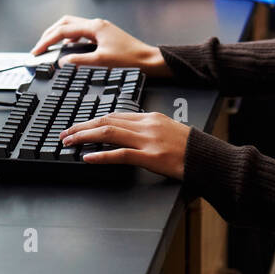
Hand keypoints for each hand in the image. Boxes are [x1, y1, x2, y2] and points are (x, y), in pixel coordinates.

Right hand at [31, 15, 170, 76]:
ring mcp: (100, 29)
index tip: (37, 51)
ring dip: (59, 34)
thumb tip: (62, 61)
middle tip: (39, 46)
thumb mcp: (101, 61)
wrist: (148, 60)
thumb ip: (79, 60)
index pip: (63, 30)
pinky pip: (81, 32)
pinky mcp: (104, 35)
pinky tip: (68, 48)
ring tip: (50, 46)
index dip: (47, 40)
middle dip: (50, 33)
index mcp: (94, 27)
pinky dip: (70, 38)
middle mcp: (96, 24)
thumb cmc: (130, 60)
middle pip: (65, 22)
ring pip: (73, 26)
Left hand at [59, 112, 190, 179]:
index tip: (79, 125)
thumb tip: (130, 133)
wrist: (208, 158)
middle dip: (82, 126)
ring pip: (109, 133)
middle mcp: (147, 125)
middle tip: (65, 133)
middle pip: (107, 120)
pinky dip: (101, 155)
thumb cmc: (191, 148)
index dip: (93, 119)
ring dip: (85, 137)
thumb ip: (149, 129)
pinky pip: (120, 154)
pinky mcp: (151, 157)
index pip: (115, 114)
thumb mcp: (169, 131)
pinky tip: (88, 157)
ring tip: (70, 143)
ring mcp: (148, 140)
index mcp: (151, 117)